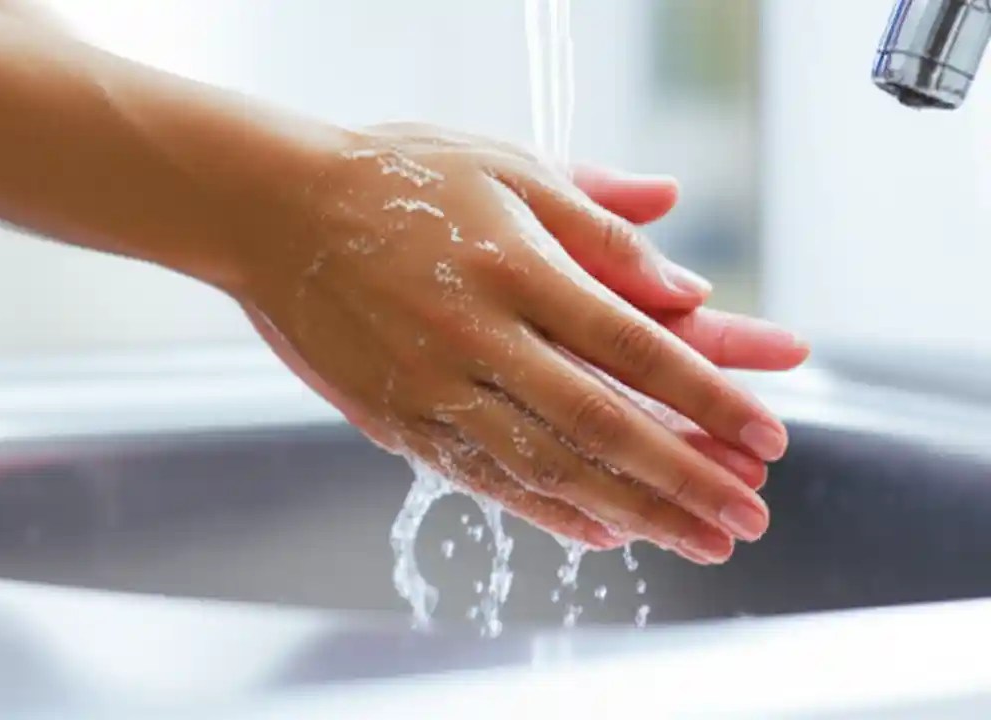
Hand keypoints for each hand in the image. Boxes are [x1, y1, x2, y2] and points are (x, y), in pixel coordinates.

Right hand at [239, 123, 807, 564]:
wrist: (274, 211)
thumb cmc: (396, 178)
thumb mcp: (507, 168)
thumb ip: (601, 224)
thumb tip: (690, 285)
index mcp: (518, 268)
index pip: (637, 348)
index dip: (710, 396)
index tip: (769, 434)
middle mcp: (480, 337)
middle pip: (604, 423)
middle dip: (687, 476)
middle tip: (751, 517)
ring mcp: (435, 387)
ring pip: (548, 465)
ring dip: (632, 510)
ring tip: (697, 542)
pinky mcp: (398, 420)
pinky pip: (483, 478)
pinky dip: (547, 512)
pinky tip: (602, 533)